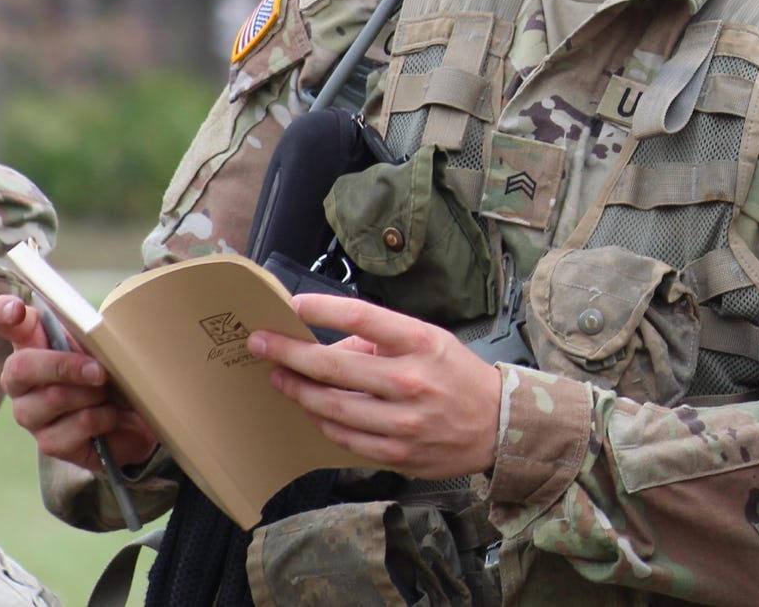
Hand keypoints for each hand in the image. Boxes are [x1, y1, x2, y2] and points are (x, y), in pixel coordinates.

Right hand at [0, 293, 159, 471]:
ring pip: (55, 396)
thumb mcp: (106, 350)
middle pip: (22, 367)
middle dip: (65, 366)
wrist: (136, 422)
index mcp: (34, 350)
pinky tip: (110, 417)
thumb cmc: (114, 377)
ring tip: (110, 395)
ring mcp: (31, 415)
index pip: (10, 326)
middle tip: (100, 372)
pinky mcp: (50, 443)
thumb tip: (93, 328)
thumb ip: (92, 335)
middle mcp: (22, 383)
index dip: (2, 314)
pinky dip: (105, 416)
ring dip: (94, 394)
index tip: (16, 311)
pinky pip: (79, 422)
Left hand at [251, 293, 502, 479]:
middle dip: (289, 353)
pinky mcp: (396, 453)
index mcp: (422, 343)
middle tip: (261, 343)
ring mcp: (402, 421)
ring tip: (279, 377)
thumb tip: (327, 348)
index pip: (364, 317)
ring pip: (331, 406)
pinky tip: (311, 408)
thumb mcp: (430, 342)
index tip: (292, 305)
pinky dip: (321, 420)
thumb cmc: (457, 376)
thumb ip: (380, 343)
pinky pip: (343, 437)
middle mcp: (411, 380)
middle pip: (334, 366)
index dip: (323, 308)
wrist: (498, 425)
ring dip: (297, 390)